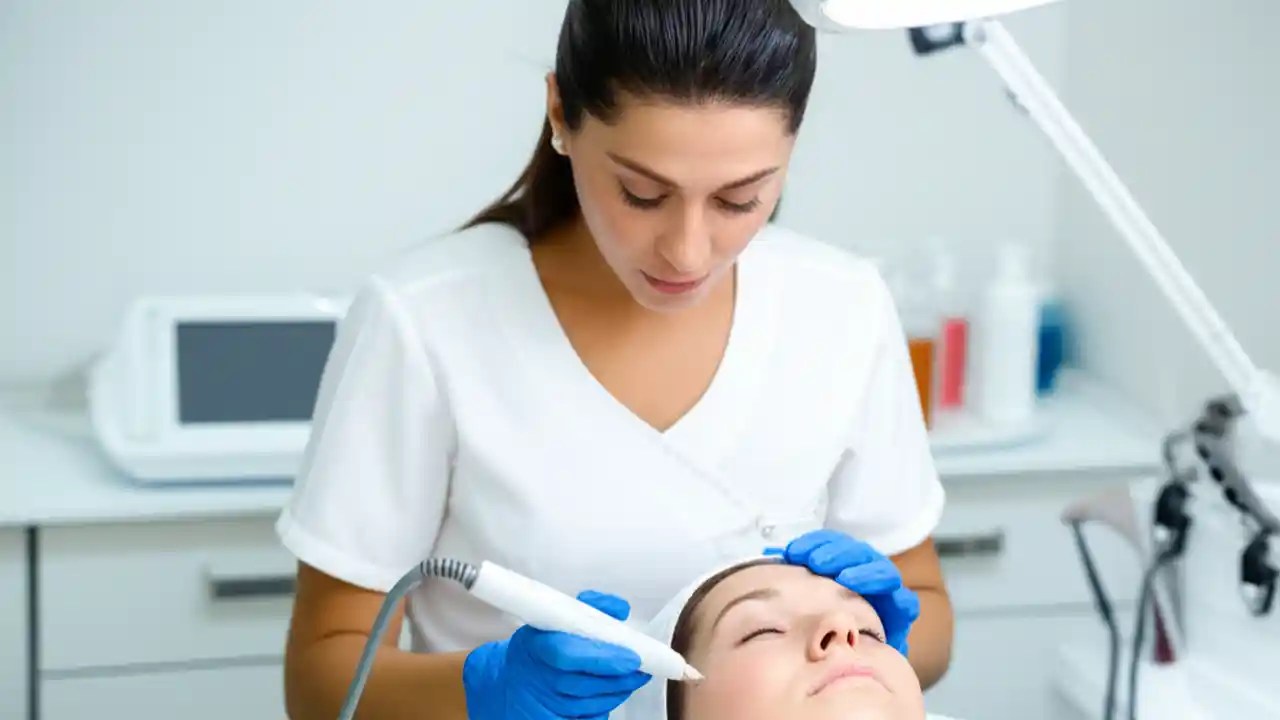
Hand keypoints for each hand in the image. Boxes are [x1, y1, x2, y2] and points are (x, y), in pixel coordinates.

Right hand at [462, 590, 651, 719]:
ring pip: (591, 704)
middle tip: (642, 669)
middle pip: (585, 683)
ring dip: (616, 692)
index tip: (632, 658)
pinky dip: (602, 707)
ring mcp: (542, 705)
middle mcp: (535, 679)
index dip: (603, 658)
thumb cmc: (536, 650)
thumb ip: (589, 608)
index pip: (567, 654)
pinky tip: (608, 694)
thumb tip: (620, 608)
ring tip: (631, 679)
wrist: (507, 686)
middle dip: (619, 677)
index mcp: (534, 645)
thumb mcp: (554, 620)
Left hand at [767, 529, 919, 654]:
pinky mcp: (901, 616)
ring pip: (883, 571)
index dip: (816, 542)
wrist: (857, 663)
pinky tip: (883, 601)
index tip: (794, 551)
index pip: (833, 544)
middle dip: (837, 552)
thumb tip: (764, 556)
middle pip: (858, 553)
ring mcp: (886, 594)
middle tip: (816, 561)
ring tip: (844, 578)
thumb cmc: (828, 628)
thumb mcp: (807, 601)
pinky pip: (907, 603)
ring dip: (864, 571)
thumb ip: (793, 578)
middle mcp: (867, 576)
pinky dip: (899, 599)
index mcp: (844, 566)